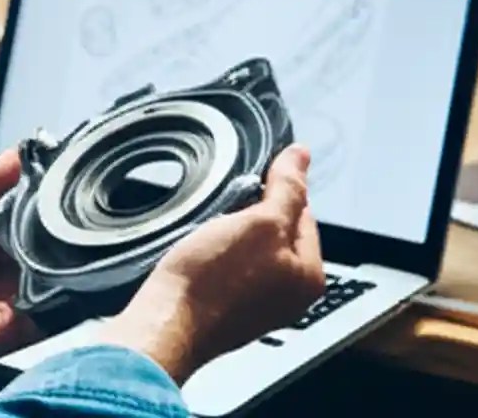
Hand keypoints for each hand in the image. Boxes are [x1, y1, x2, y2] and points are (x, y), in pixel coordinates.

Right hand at [97, 144, 325, 383]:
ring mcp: (258, 305)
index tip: (248, 188)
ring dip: (230, 234)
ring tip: (209, 237)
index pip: (303, 213)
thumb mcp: (260, 223)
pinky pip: (228, 268)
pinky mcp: (228, 309)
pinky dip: (215, 256)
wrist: (168, 322)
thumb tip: (301, 155)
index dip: (275, 193)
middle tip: (225, 216)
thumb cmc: (213, 281)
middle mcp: (290, 296)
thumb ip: (287, 189)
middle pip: (277, 232)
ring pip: (249, 248)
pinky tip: (200, 257)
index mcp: (309, 276)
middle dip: (250, 216)